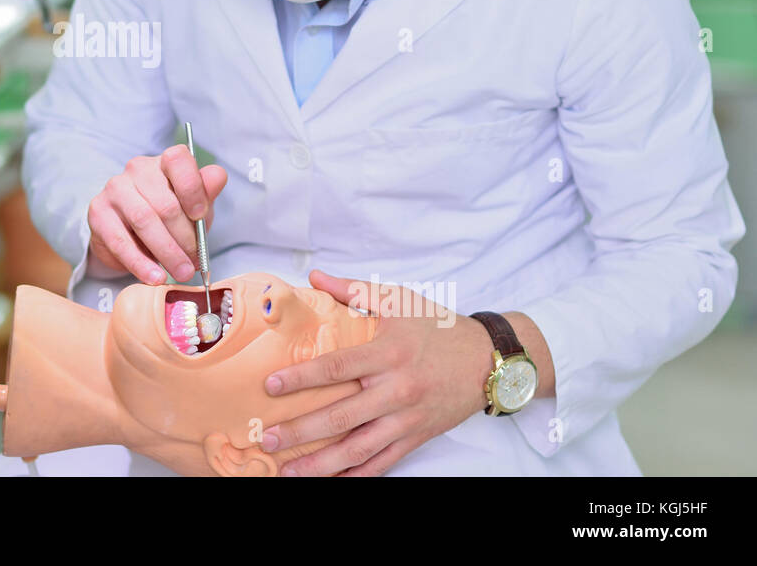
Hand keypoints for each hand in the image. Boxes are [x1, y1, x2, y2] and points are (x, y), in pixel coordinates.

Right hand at [85, 145, 226, 283]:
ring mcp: (115, 189)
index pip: (178, 159)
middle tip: (195, 263)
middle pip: (165, 202)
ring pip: (144, 220)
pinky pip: (120, 241)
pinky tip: (154, 276)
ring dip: (166, 252)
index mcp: (164, 162)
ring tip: (181, 272)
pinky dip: (140, 263)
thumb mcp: (193, 207)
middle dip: (185, 238)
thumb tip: (218, 177)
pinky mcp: (98, 212)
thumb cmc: (168, 218)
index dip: (193, 188)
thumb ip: (206, 193)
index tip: (201, 216)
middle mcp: (138, 170)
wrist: (129, 234)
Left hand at [260, 270, 494, 475]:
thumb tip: (315, 277)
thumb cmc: (439, 327)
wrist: (489, 360)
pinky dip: (356, 474)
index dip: (301, 378)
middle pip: (342, 416)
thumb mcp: (399, 300)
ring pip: (359, 448)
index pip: (337, 368)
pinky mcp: (417, 437)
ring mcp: (407, 419)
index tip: (270, 386)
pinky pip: (383, 462)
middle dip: (301, 430)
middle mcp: (397, 389)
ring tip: (288, 470)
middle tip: (267, 437)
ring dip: (321, 464)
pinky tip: (330, 479)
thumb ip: (354, 290)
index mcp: (388, 352)